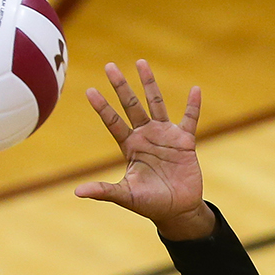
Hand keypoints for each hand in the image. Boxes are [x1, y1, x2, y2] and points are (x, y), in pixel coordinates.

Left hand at [74, 60, 214, 240]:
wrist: (177, 211)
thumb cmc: (150, 204)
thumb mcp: (126, 196)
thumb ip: (104, 191)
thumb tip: (78, 192)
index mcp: (130, 146)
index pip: (113, 122)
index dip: (102, 107)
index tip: (90, 90)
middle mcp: (145, 136)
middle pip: (131, 106)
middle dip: (121, 86)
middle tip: (109, 66)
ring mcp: (165, 136)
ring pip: (156, 103)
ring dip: (149, 84)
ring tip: (141, 63)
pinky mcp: (185, 141)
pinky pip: (189, 119)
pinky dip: (193, 105)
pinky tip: (195, 89)